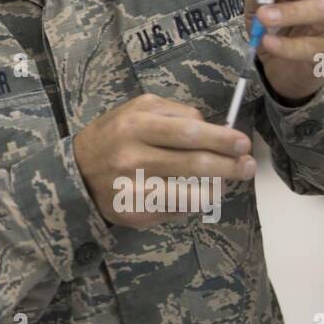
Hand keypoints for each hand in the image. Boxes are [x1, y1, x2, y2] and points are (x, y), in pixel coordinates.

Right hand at [73, 94, 254, 228]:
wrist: (75, 174)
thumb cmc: (114, 136)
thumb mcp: (136, 110)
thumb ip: (173, 113)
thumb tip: (213, 128)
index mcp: (136, 124)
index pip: (190, 132)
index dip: (221, 139)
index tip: (242, 143)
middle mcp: (134, 156)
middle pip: (196, 163)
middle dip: (229, 166)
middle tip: (248, 166)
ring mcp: (135, 188)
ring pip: (192, 193)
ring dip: (216, 188)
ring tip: (223, 182)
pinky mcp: (136, 213)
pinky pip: (178, 210)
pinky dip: (193, 202)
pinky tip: (194, 195)